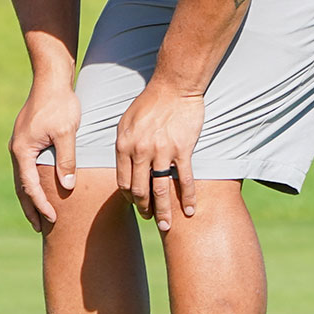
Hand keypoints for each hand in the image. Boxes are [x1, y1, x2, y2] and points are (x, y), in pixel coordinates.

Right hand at [10, 80, 80, 229]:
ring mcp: (19, 144)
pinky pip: (26, 167)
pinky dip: (31, 182)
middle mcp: (16, 149)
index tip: (53, 219)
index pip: (30, 186)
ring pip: (21, 178)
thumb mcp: (67, 132)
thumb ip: (66, 159)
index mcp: (23, 150)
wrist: (51, 79)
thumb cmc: (60, 103)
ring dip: (29, 196)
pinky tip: (40, 187)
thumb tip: (67, 186)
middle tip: (39, 227)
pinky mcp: (26, 139)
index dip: (41, 204)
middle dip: (29, 207)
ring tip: (38, 214)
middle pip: (20, 186)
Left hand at [115, 82, 202, 230]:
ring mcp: (162, 151)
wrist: (173, 87)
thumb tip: (123, 165)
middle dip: (144, 208)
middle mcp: (140, 151)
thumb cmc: (149, 103)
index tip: (135, 205)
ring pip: (160, 189)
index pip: (123, 181)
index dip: (128, 197)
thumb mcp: (126, 122)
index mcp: (124, 145)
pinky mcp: (182, 150)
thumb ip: (124, 145)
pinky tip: (190, 210)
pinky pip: (184, 179)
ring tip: (166, 226)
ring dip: (163, 211)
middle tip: (150, 219)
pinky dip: (187, 197)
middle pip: (139, 189)